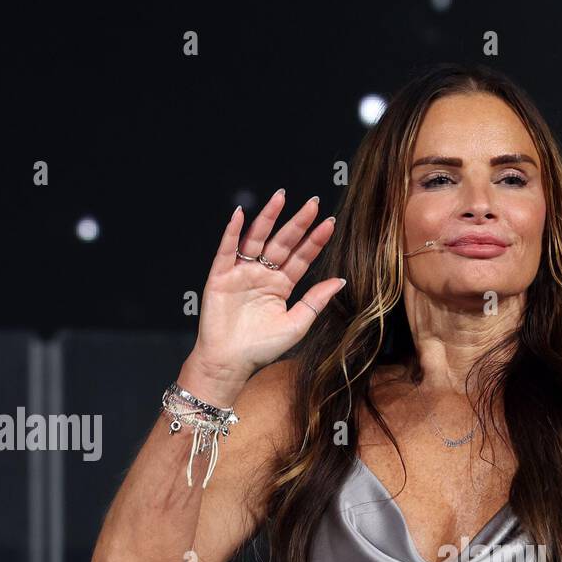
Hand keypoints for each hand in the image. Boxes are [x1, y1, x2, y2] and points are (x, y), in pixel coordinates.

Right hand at [191, 189, 346, 391]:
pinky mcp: (220, 276)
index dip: (314, 241)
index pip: (301, 258)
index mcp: (281, 286)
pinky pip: (226, 250)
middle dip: (297, 223)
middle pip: (282, 243)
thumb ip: (316, 300)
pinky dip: (232, 232)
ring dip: (268, 218)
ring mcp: (241, 273)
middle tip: (313, 203)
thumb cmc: (261, 348)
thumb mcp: (297, 324)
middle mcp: (262, 275)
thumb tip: (341, 280)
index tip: (329, 223)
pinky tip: (241, 215)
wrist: (230, 363)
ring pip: (256, 239)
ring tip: (281, 198)